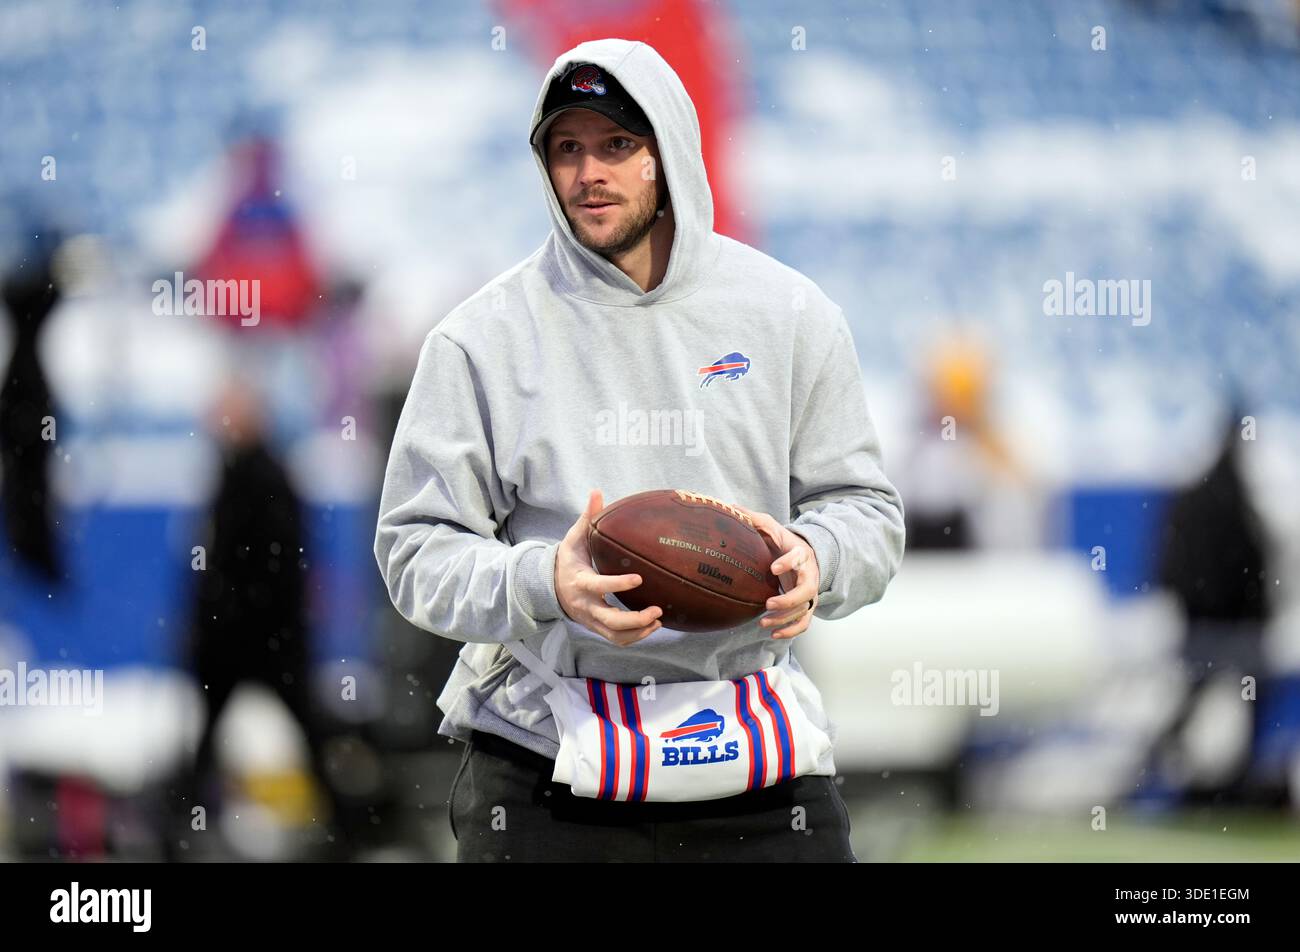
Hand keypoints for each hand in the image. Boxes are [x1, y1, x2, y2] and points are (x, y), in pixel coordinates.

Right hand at [555, 489, 662, 646]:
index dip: (618, 585)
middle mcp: (585, 605)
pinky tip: (653, 626)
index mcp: (580, 582)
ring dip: (639, 632)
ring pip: (615, 635)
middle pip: (610, 621)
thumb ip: (587, 518)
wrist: (547, 587)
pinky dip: (634, 637)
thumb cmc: (567, 559)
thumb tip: (597, 492)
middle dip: (635, 620)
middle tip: (657, 610)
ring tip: (658, 620)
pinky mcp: (596, 627)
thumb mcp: (574, 538)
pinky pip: (616, 639)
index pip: (599, 586)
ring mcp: (590, 619)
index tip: (639, 578)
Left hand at [734, 505, 819, 639]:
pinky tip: (773, 634)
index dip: (788, 563)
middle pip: (807, 591)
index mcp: (801, 555)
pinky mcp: (806, 606)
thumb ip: (754, 519)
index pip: (799, 558)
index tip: (772, 568)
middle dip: (788, 600)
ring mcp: (810, 593)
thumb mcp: (771, 528)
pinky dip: (791, 631)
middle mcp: (809, 575)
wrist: (804, 556)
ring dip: (785, 619)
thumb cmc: (784, 542)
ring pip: (804, 610)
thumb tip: (731, 508)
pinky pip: (804, 623)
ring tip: (763, 623)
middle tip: (768, 603)